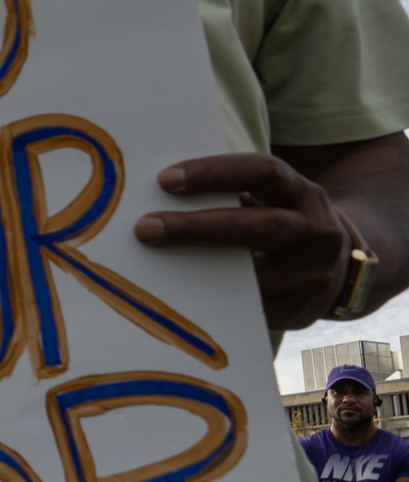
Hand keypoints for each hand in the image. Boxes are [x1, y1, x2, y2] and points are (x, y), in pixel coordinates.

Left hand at [134, 153, 349, 332]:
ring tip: (154, 268)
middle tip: (144, 228)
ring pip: (257, 276)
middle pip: (259, 226)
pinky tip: (183, 297)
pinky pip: (255, 308)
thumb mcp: (269, 198)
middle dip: (197, 227)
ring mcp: (315, 274)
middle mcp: (316, 230)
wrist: (337, 267)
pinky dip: (218, 302)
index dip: (214, 173)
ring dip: (202, 272)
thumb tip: (157, 192)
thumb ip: (230, 193)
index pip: (262, 171)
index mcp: (301, 192)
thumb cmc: (280, 220)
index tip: (165, 180)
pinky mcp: (303, 309)